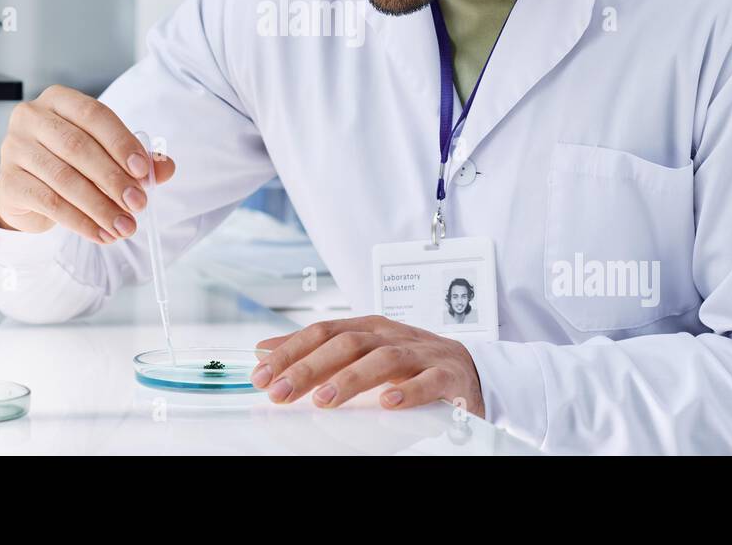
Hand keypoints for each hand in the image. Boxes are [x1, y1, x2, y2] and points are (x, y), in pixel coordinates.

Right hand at [0, 84, 174, 242]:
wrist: (27, 189)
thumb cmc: (68, 162)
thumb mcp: (104, 154)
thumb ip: (135, 158)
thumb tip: (165, 168)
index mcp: (59, 100)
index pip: (94, 114)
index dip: (121, 142)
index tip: (144, 171)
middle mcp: (32, 117)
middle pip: (78, 147)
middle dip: (113, 179)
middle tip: (138, 204)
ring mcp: (14, 148)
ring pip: (64, 179)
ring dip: (100, 207)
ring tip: (124, 226)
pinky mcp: (8, 181)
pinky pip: (50, 203)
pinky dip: (80, 222)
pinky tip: (101, 234)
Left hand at [251, 316, 483, 415]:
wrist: (469, 370)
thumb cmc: (409, 362)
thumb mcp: (361, 349)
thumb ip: (316, 350)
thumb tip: (265, 347)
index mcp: (368, 327)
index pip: (322, 332)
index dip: (290, 351)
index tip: (261, 375)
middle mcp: (391, 335)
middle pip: (346, 343)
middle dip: (309, 367)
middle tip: (279, 393)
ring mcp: (421, 355)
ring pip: (383, 359)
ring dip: (351, 378)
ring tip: (324, 400)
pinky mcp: (447, 377)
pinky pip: (428, 382)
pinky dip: (408, 391)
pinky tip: (388, 403)